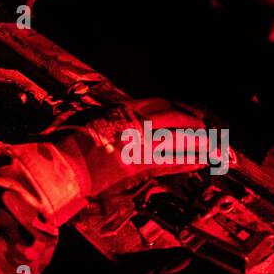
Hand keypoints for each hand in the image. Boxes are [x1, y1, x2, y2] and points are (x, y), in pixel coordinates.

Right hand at [51, 98, 220, 198]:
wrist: (59, 166)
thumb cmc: (62, 143)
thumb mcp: (82, 119)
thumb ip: (103, 117)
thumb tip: (112, 118)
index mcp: (122, 110)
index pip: (158, 104)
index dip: (177, 108)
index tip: (187, 111)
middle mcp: (136, 124)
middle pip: (175, 118)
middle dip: (194, 123)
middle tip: (207, 128)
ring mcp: (140, 146)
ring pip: (179, 139)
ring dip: (199, 142)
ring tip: (214, 145)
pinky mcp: (139, 169)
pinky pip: (171, 162)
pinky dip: (189, 160)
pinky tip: (202, 161)